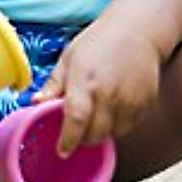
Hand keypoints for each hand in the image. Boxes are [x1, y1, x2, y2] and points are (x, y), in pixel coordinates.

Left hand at [34, 21, 162, 156]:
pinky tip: (114, 105)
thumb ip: (54, 84)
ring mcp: (129, 99)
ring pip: (113, 134)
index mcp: (85, 80)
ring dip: (102, 131)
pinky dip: (119, 124)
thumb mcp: (69, 58)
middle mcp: (108, 92)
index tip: (62, 151)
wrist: (137, 30)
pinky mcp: (145, 103)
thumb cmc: (99, 42)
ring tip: (97, 112)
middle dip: (83, 139)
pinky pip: (129, 126)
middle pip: (94, 135)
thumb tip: (36, 104)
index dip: (67, 140)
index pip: (76, 119)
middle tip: (77, 130)